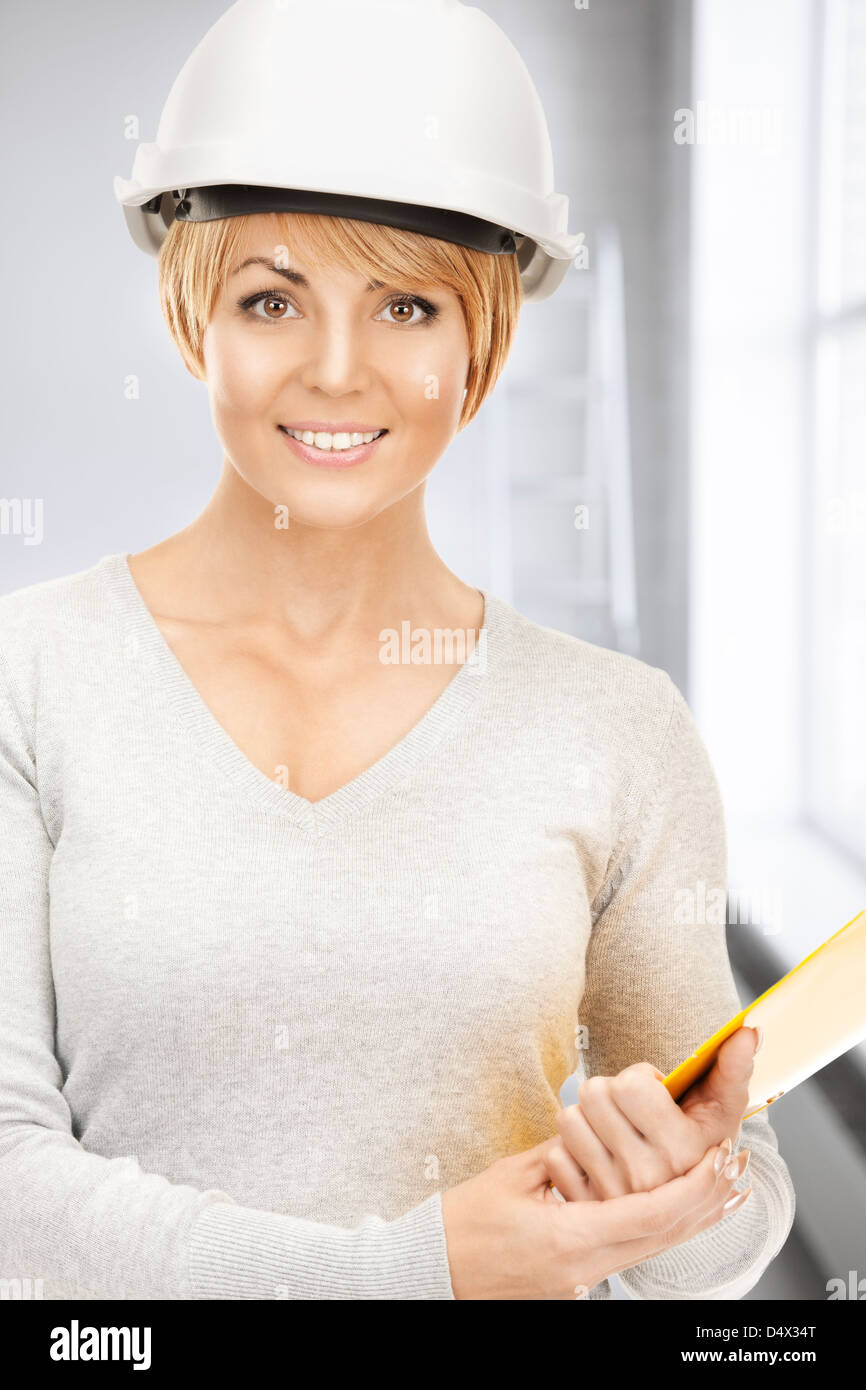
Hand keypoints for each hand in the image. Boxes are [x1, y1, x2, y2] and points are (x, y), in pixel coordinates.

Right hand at [440, 1136, 751, 1298]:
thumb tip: (600, 1134)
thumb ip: (562, 1155)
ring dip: (687, 1216)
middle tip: (736, 1170)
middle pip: (664, 1238)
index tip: (720, 1160)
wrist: (429, 1273)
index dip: (694, 1188)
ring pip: (651, 1249)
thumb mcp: (512, 1177)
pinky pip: (628, 1254)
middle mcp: (583, 1270)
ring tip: (717, 1186)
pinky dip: (656, 1229)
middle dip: (705, 1203)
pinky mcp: (573, 1285)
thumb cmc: (459, 1226)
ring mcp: (580, 1283)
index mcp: (568, 1240)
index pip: (652, 1215)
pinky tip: (671, 1208)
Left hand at [546, 1025, 759, 1201]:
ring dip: (586, 1119)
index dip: (639, 1080)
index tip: (654, 1097)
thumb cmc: (698, 1145)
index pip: (630, 1084)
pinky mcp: (583, 1209)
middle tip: (628, 1112)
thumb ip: (733, 1068)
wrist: (679, 1205)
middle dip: (609, 1093)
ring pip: (569, 1119)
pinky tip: (594, 1158)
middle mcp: (646, 1178)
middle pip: (593, 1093)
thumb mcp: (722, 1110)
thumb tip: (748, 1031)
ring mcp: (611, 1197)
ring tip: (612, 1133)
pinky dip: (568, 1149)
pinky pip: (554, 1153)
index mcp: (682, 1150)